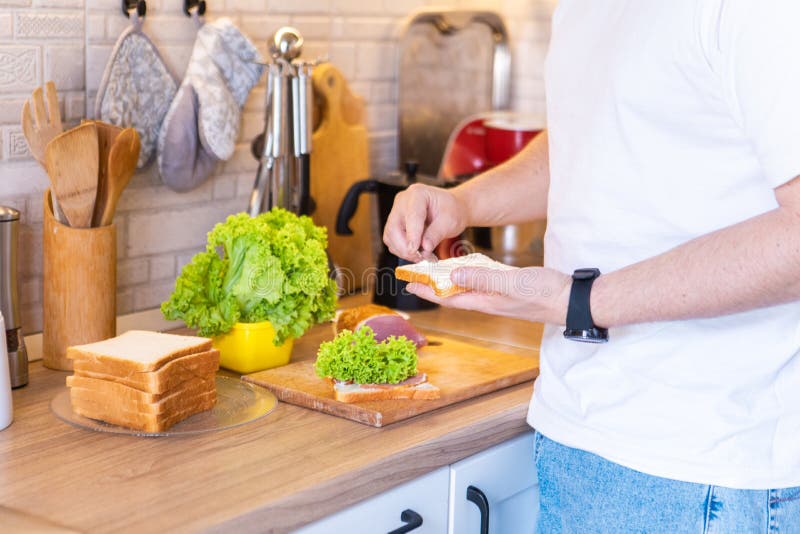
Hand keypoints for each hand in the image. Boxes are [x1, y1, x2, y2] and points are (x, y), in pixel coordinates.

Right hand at [383, 184, 468, 260]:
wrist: (451, 208)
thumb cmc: (452, 210)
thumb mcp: (450, 221)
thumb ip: (436, 234)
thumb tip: (425, 248)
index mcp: (418, 193)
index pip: (411, 216)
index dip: (412, 235)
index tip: (415, 250)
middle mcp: (403, 201)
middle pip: (394, 227)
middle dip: (405, 247)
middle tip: (420, 258)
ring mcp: (397, 212)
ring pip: (390, 236)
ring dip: (403, 250)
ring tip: (420, 255)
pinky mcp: (395, 223)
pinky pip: (391, 240)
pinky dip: (401, 250)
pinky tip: (415, 251)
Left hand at [407, 265, 572, 324]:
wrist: (572, 300)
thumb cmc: (545, 294)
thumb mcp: (511, 283)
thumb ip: (482, 279)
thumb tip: (452, 277)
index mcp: (486, 301)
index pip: (449, 298)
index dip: (428, 292)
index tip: (410, 285)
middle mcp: (490, 301)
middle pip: (455, 295)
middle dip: (434, 286)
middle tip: (418, 276)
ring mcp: (501, 297)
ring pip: (468, 289)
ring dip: (451, 282)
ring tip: (436, 272)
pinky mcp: (511, 290)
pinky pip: (483, 284)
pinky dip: (471, 277)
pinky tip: (470, 270)